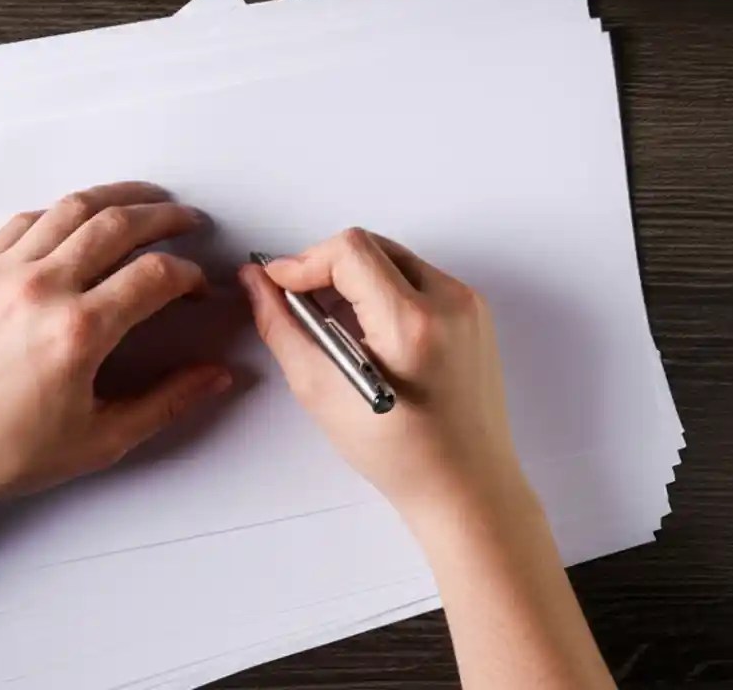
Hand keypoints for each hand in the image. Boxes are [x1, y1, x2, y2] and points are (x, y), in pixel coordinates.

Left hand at [0, 181, 231, 522]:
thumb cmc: (3, 452)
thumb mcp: (100, 441)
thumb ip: (167, 403)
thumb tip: (216, 377)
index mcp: (78, 333)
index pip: (155, 275)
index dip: (189, 275)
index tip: (197, 287)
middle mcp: (42, 289)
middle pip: (120, 224)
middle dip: (165, 217)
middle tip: (188, 221)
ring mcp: (5, 272)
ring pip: (74, 208)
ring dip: (119, 197)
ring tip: (147, 199)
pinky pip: (28, 220)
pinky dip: (63, 211)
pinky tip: (81, 219)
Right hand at [239, 228, 531, 521]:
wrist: (466, 487)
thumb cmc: (402, 455)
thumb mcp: (322, 392)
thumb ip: (283, 328)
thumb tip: (257, 284)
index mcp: (412, 324)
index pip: (350, 251)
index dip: (304, 261)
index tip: (279, 282)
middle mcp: (450, 303)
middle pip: (371, 246)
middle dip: (326, 266)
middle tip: (301, 302)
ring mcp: (469, 305)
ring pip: (393, 258)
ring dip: (355, 277)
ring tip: (335, 324)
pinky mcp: (474, 314)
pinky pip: (418, 278)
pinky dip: (384, 291)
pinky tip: (369, 333)